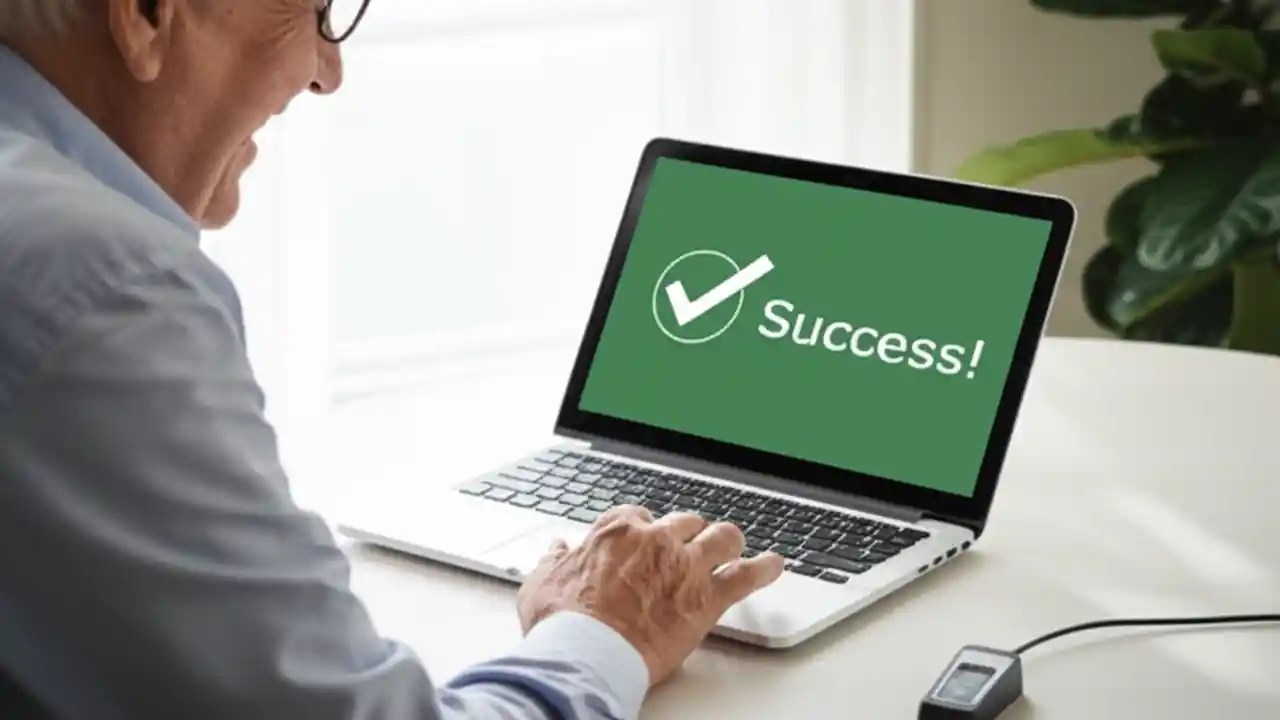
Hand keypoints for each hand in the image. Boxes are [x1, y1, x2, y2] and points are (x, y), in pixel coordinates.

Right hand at [517, 505, 784, 684]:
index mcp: (617, 532)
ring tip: (733, 546)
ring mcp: (685, 566)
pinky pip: (746, 576)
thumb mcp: (542, 584)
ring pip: (722, 537)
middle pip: (685, 522)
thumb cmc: (563, 622)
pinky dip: (765, 569)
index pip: (640, 515)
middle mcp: (656, 541)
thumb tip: (555, 551)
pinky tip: (775, 564)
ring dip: (727, 541)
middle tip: (689, 545)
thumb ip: (552, 563)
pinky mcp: (706, 599)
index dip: (645, 529)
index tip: (644, 540)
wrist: (588, 653)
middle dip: (688, 532)